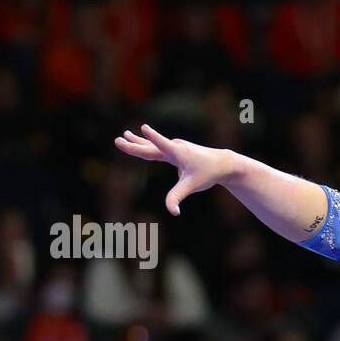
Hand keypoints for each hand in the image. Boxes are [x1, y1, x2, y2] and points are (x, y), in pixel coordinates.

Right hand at [114, 123, 230, 216]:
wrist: (222, 164)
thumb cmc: (207, 174)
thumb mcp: (192, 186)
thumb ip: (178, 197)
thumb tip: (173, 212)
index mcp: (178, 152)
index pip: (162, 144)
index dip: (153, 137)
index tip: (144, 127)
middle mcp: (175, 147)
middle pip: (150, 147)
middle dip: (134, 144)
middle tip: (117, 140)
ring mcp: (175, 147)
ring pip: (153, 145)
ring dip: (138, 141)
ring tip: (125, 134)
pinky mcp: (176, 151)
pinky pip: (158, 147)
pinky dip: (147, 144)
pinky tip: (141, 142)